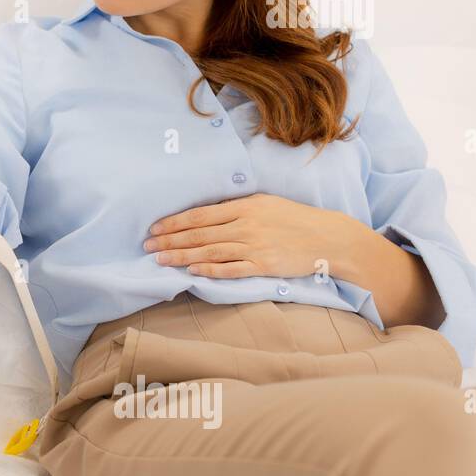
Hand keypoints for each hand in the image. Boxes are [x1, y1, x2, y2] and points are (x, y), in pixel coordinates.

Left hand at [143, 192, 357, 279]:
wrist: (328, 237)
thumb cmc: (294, 219)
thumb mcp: (265, 204)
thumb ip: (236, 208)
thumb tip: (206, 215)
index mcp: (245, 206)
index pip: (200, 214)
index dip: (174, 222)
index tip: (154, 228)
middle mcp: (246, 225)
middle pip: (199, 233)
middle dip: (170, 240)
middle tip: (147, 247)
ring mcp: (255, 246)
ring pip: (210, 251)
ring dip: (182, 256)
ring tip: (161, 260)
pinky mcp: (264, 266)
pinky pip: (232, 269)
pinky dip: (210, 269)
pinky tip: (192, 270)